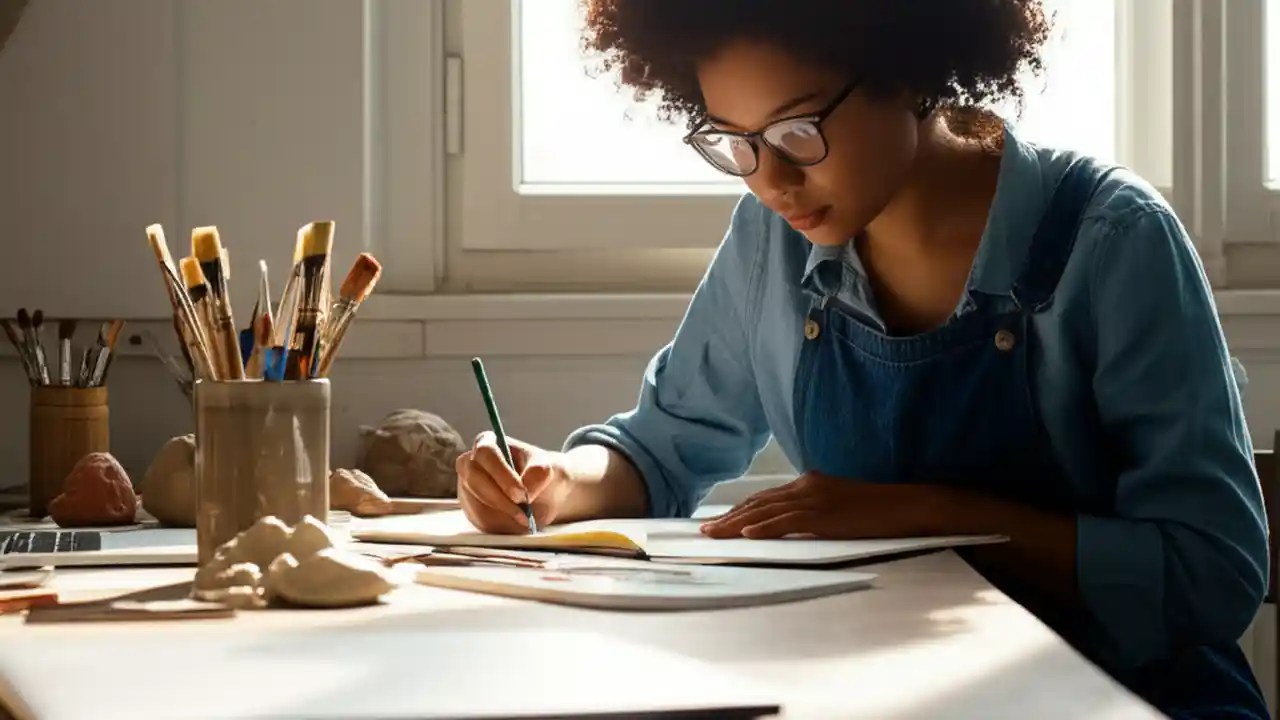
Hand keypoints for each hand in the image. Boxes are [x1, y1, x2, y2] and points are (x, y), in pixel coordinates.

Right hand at [455, 432, 573, 533]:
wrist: (545, 496)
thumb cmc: (542, 474)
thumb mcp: (547, 468)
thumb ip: (538, 474)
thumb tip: (525, 493)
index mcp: (487, 443)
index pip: (485, 453)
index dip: (501, 474)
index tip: (521, 493)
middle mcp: (470, 464)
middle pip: (474, 479)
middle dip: (500, 498)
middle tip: (524, 510)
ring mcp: (467, 488)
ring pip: (475, 503)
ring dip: (503, 514)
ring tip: (526, 518)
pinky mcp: (471, 510)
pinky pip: (479, 521)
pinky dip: (501, 525)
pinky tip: (517, 522)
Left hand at [699, 471, 949, 538]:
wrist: (904, 505)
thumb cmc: (874, 510)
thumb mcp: (836, 506)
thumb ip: (812, 511)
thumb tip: (790, 525)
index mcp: (807, 484)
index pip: (764, 498)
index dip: (739, 510)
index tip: (718, 521)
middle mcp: (805, 487)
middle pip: (758, 503)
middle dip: (728, 517)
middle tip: (704, 531)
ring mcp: (814, 499)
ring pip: (765, 511)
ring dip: (736, 524)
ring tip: (714, 535)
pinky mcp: (823, 515)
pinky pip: (787, 522)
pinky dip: (765, 527)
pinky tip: (747, 535)